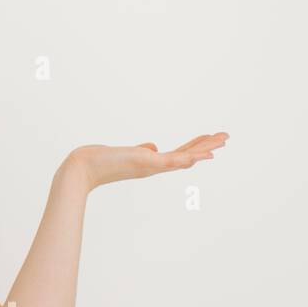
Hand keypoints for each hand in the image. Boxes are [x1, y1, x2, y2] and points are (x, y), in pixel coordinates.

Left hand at [68, 132, 228, 190]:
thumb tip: (153, 147)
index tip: (211, 143)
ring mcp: (151, 166)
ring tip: (222, 141)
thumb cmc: (99, 161)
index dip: (195, 148)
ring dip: (204, 149)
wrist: (82, 169)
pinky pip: (172, 161)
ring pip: (184, 158)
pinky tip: (203, 154)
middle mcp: (153, 166)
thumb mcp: (125, 153)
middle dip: (206, 147)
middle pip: (186, 156)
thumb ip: (142, 151)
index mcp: (150, 162)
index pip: (178, 154)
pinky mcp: (145, 163)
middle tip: (226, 137)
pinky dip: (188, 158)